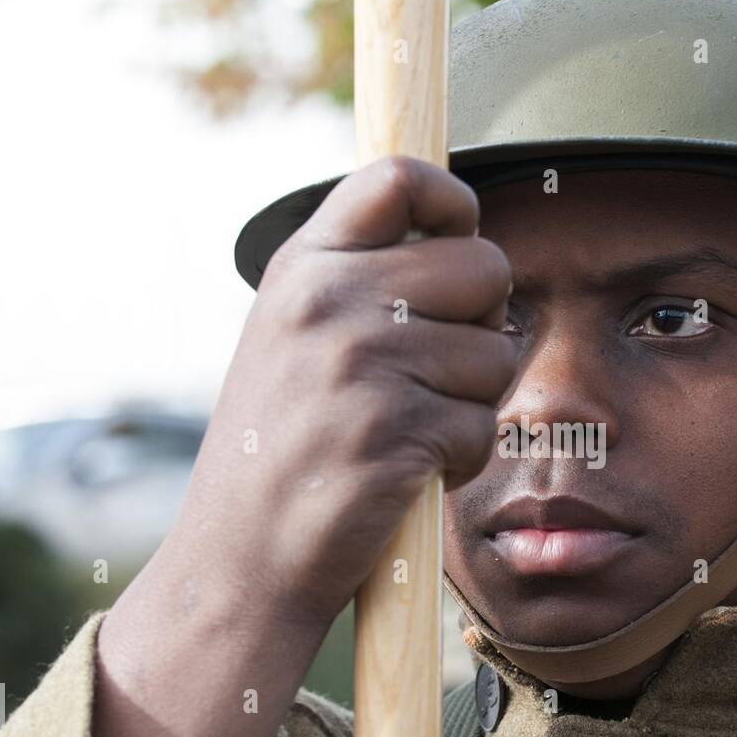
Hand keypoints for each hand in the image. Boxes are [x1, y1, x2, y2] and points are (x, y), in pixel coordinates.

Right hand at [173, 155, 517, 630]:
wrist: (240, 558)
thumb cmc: (282, 448)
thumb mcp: (292, 337)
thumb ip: (359, 279)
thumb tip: (462, 236)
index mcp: (304, 268)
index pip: (399, 179)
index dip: (454, 202)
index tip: (459, 240)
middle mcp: (329, 302)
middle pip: (485, 265)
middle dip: (484, 324)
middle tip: (438, 371)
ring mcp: (361, 366)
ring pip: (497, 354)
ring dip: (471, 403)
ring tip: (408, 432)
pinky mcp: (394, 433)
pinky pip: (482, 427)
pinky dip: (461, 460)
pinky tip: (407, 473)